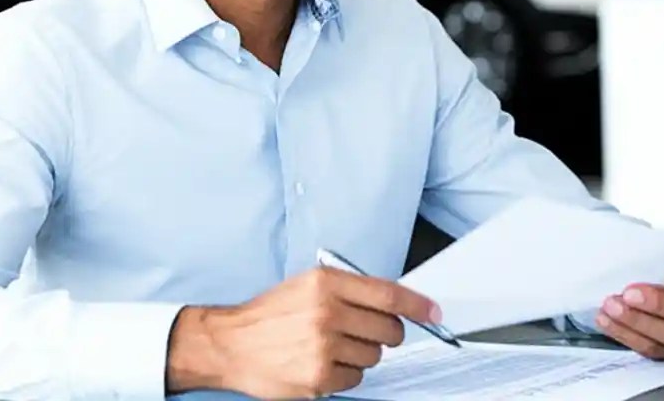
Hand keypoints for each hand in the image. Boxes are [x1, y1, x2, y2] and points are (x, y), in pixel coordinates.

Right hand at [166, 267, 439, 398]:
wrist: (230, 344)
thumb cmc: (269, 315)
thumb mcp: (306, 285)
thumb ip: (348, 289)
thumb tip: (393, 302)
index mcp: (326, 283)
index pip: (389, 294)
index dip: (419, 305)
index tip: (434, 312)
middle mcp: (327, 312)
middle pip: (390, 329)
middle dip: (385, 333)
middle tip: (365, 333)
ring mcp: (324, 346)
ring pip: (374, 356)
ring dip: (360, 355)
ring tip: (331, 348)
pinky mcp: (319, 376)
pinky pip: (356, 379)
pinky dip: (344, 375)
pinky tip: (321, 364)